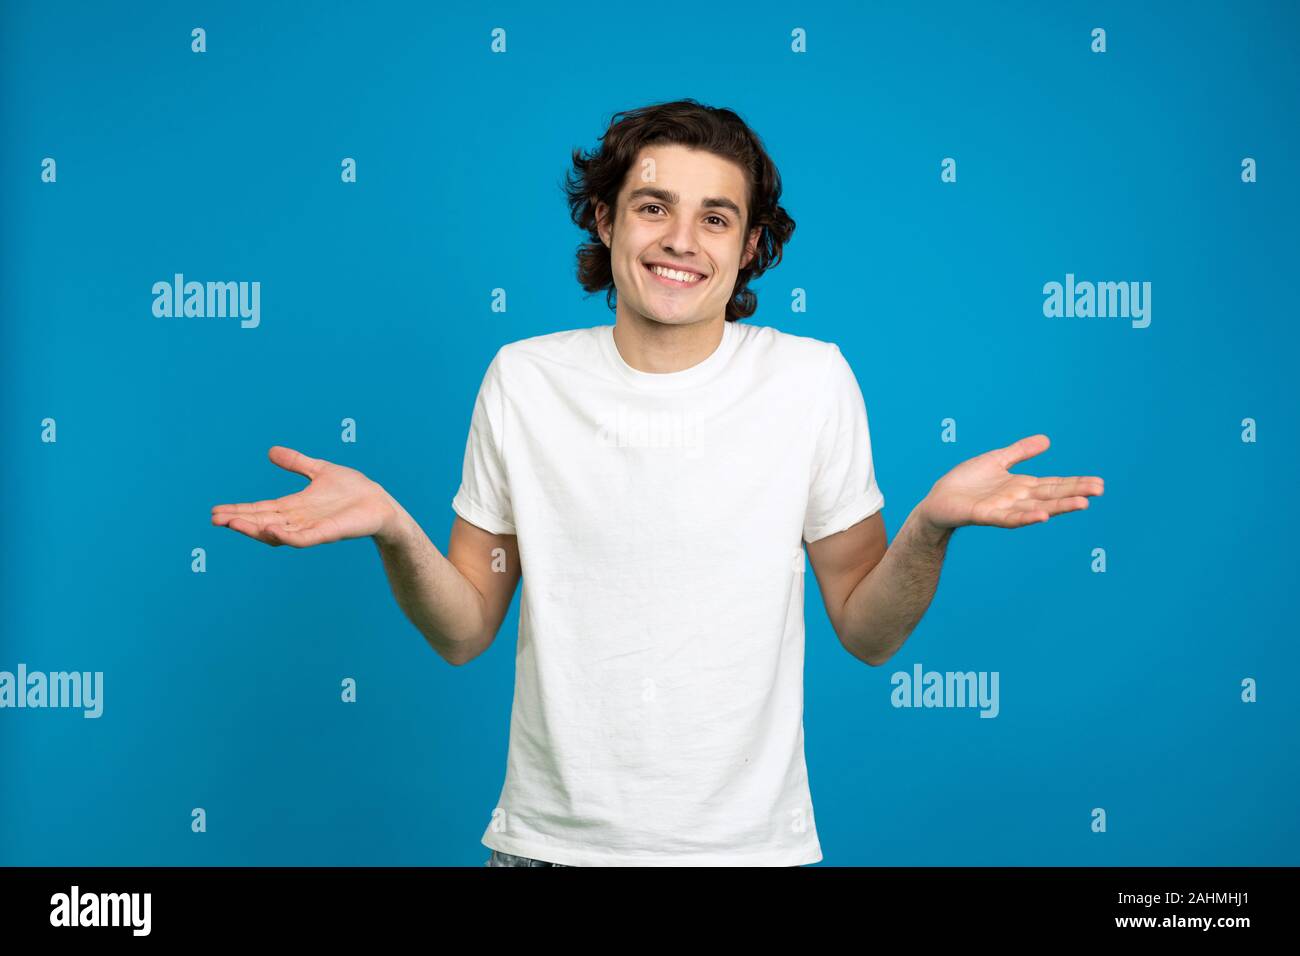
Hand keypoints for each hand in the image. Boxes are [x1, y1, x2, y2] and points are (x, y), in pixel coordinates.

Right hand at [211, 446, 398, 547]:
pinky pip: (304, 538)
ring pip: (278, 533)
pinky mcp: (329, 533)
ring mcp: (313, 528)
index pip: (261, 510)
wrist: (381, 503)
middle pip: (263, 522)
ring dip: (255, 529)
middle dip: (239, 521)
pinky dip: (288, 536)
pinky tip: (272, 531)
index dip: (239, 510)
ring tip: (233, 523)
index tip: (215, 511)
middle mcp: (299, 520)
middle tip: (215, 519)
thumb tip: (271, 451)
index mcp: (294, 506)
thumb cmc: (353, 490)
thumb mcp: (320, 470)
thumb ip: (297, 463)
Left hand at [918, 434, 1103, 531]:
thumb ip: (1020, 452)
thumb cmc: (966, 482)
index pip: (1054, 484)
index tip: (1099, 483)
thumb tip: (1047, 440)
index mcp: (1021, 486)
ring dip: (1058, 507)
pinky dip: (1026, 517)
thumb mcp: (996, 460)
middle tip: (1100, 490)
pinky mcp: (985, 515)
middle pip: (1051, 496)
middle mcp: (1017, 499)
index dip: (1075, 483)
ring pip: (1036, 508)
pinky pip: (1008, 518)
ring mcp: (1003, 509)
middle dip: (1074, 493)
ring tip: (1081, 504)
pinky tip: (1042, 516)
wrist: (938, 499)